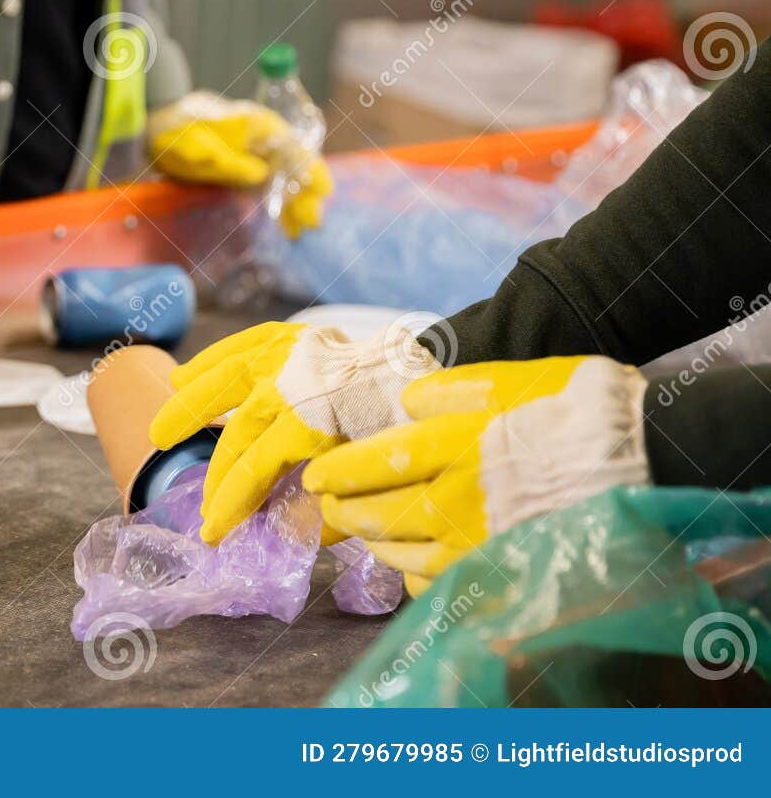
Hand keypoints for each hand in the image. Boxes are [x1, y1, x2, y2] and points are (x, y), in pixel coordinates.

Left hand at [147, 93, 333, 237]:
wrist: (159, 133)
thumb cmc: (175, 132)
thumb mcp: (189, 142)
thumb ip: (220, 156)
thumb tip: (257, 172)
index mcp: (255, 124)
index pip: (291, 144)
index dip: (307, 166)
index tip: (320, 187)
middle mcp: (263, 139)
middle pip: (294, 164)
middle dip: (305, 192)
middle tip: (312, 220)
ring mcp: (259, 156)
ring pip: (288, 180)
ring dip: (297, 203)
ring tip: (305, 228)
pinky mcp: (250, 174)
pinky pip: (273, 190)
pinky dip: (282, 208)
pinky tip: (290, 228)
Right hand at [149, 321, 437, 543]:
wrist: (420, 371)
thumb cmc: (396, 429)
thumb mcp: (367, 475)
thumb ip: (324, 508)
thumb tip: (281, 533)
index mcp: (313, 422)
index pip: (254, 471)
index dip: (228, 506)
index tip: (212, 535)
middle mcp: (291, 384)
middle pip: (236, 434)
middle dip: (213, 476)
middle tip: (197, 505)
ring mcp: (287, 354)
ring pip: (223, 379)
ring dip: (187, 406)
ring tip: (159, 434)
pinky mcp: (289, 336)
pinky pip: (239, 346)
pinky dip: (209, 361)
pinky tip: (183, 377)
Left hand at [303, 356, 649, 593]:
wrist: (648, 454)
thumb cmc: (577, 406)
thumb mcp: (507, 377)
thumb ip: (446, 391)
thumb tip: (404, 403)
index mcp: (450, 446)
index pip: (370, 464)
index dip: (335, 473)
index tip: (315, 478)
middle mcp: (456, 499)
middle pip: (378, 515)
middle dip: (346, 512)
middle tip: (331, 507)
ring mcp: (481, 542)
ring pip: (404, 555)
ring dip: (378, 544)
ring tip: (367, 533)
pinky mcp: (505, 572)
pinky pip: (443, 586)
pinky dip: (419, 578)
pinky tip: (415, 565)